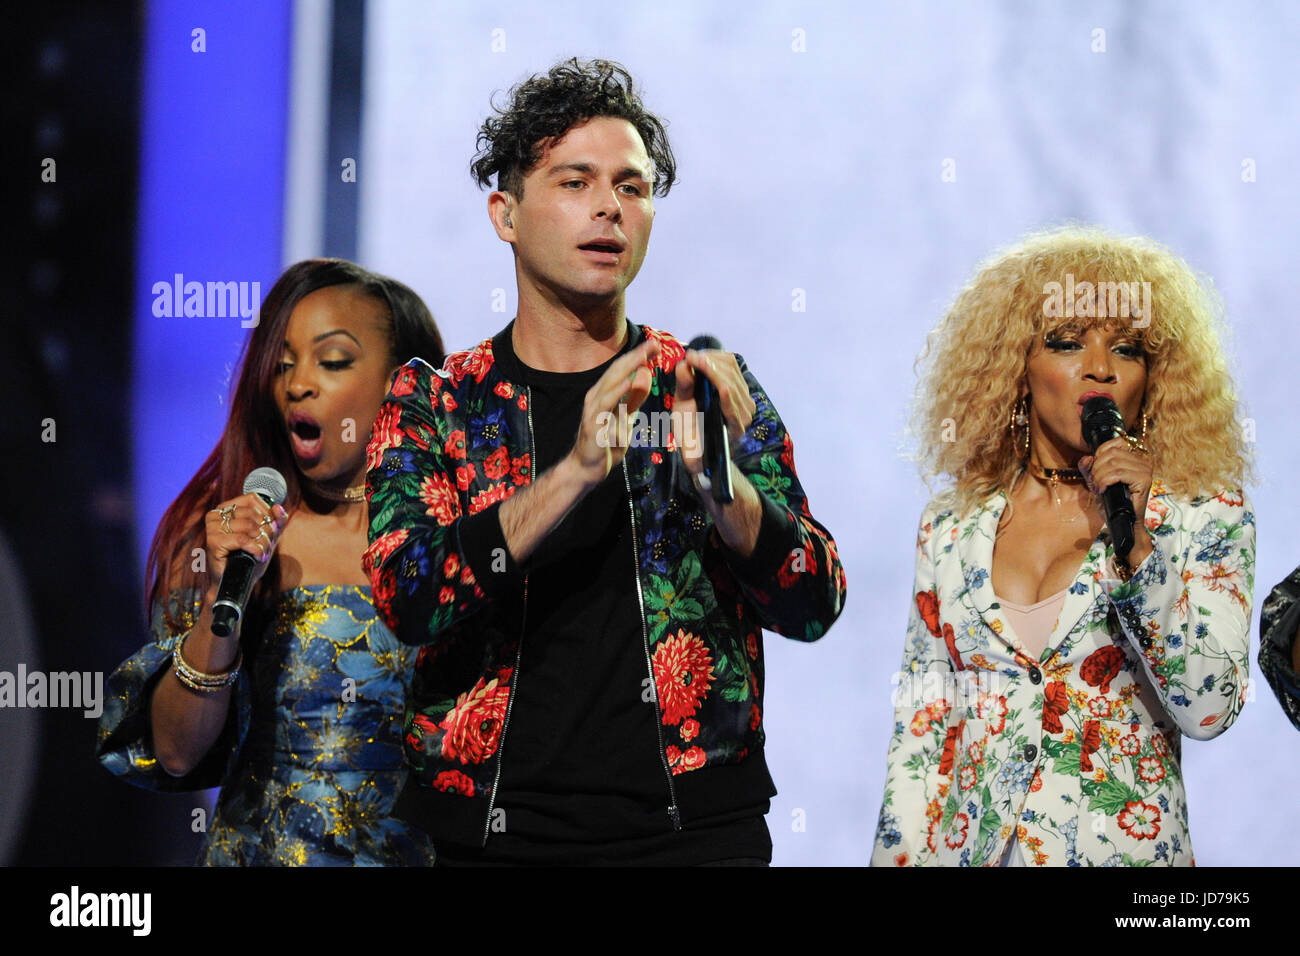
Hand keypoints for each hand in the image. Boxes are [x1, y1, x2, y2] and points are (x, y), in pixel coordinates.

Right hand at [204, 494, 288, 582]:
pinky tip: (257, 556)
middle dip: (266, 531)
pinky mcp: (213, 542)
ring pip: (250, 526)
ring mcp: (212, 528)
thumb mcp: (267, 534)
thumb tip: (278, 507)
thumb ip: (276, 520)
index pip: (252, 498)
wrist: (237, 580)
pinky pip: (243, 540)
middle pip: (253, 513)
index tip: (269, 528)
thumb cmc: (250, 555)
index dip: (266, 513)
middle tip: (266, 544)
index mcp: (225, 508)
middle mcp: (215, 514)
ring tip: (261, 552)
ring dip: (262, 542)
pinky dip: (255, 549)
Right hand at [568, 339, 660, 485]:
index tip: (656, 344)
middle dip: (637, 355)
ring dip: (629, 367)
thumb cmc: (606, 443)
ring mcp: (593, 408)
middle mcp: (596, 395)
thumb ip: (635, 397)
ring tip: (645, 355)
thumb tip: (646, 373)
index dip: (639, 355)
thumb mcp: (626, 417)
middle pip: (618, 369)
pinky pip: (606, 404)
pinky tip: (629, 381)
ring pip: (611, 381)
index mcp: (604, 392)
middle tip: (654, 342)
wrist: (587, 469)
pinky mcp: (593, 423)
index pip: (623, 369)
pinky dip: (618, 391)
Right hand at [673, 347, 755, 478]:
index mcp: (734, 427)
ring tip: (693, 357)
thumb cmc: (691, 435)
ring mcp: (746, 401)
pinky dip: (718, 358)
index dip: (711, 375)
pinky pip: (733, 367)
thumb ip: (685, 394)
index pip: (728, 397)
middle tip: (690, 356)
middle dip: (709, 364)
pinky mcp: (743, 390)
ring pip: (733, 370)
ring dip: (712, 359)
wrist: (702, 442)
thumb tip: (684, 368)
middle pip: (730, 379)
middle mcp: (745, 414)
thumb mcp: (681, 420)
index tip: (694, 361)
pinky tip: (704, 357)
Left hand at [1078, 436, 1152, 561]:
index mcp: (1135, 457)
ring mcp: (1146, 469)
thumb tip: (1086, 458)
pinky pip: (1118, 473)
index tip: (1095, 470)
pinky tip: (1102, 490)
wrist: (1121, 522)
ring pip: (1113, 463)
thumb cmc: (1112, 502)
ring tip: (1098, 488)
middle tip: (1095, 483)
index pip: (1116, 442)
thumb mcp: (1096, 481)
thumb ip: (1089, 468)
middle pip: (1112, 452)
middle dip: (1096, 468)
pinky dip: (1105, 481)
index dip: (1100, 454)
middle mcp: (1143, 460)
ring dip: (1099, 476)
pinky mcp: (1144, 480)